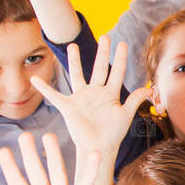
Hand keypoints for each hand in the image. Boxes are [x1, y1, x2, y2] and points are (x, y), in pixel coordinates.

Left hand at [0, 132, 100, 184]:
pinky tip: (94, 153)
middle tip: (24, 136)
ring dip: (54, 154)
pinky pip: (86, 181)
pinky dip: (90, 168)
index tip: (4, 151)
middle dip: (30, 154)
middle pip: (36, 171)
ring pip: (57, 171)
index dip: (10, 167)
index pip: (17, 182)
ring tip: (49, 136)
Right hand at [31, 34, 148, 155]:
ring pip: (77, 75)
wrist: (99, 148)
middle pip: (99, 68)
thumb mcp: (126, 115)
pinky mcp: (69, 107)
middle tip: (105, 36)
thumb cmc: (113, 134)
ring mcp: (81, 98)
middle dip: (102, 52)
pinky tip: (35, 79)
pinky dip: (44, 88)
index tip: (122, 44)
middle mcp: (95, 92)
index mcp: (110, 94)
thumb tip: (149, 87)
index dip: (120, 59)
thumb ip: (135, 100)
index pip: (117, 72)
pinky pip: (54, 96)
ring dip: (75, 61)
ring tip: (72, 46)